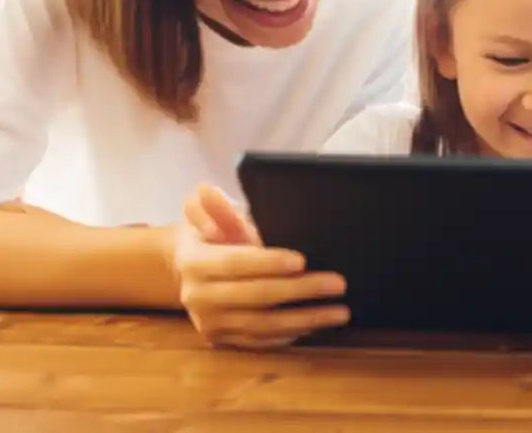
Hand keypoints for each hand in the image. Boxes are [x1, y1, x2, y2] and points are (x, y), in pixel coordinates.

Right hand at [172, 185, 349, 349]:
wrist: (191, 266)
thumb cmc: (212, 232)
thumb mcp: (207, 212)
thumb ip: (214, 204)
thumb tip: (209, 191)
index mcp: (193, 262)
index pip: (236, 263)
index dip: (269, 262)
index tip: (302, 260)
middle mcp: (197, 297)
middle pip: (256, 296)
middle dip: (300, 290)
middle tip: (338, 283)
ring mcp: (209, 323)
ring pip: (263, 326)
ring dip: (305, 320)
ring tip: (340, 311)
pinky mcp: (222, 340)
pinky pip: (261, 341)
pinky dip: (291, 334)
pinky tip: (318, 324)